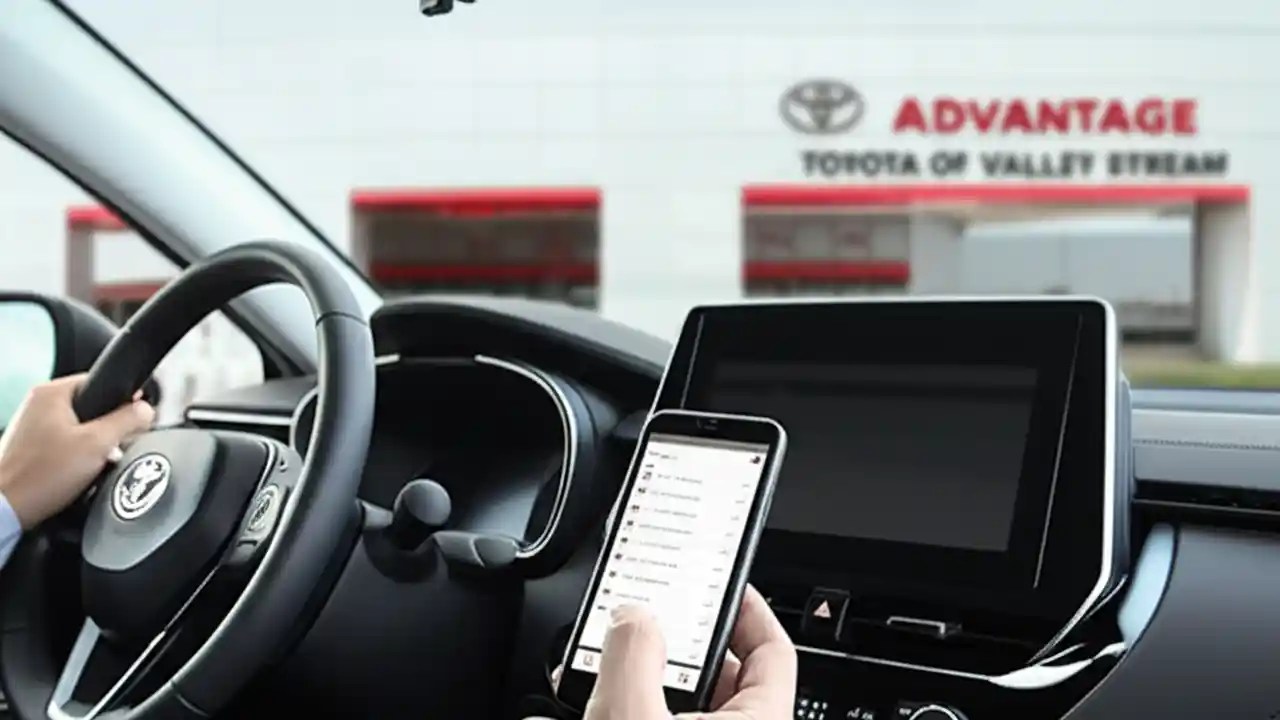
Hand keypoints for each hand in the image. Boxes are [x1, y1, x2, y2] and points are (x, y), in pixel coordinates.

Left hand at [0, 373, 154, 527]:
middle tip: (110, 449)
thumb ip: (128, 421)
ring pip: (81, 426)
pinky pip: (67, 442)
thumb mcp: (99, 444)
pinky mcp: (31, 445)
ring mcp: (32, 424)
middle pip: (94, 406)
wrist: (5, 509)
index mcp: (52, 392)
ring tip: (92, 464)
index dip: (125, 401)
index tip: (133, 420)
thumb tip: (146, 409)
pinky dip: (77, 455)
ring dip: (94, 445)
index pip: (103, 381)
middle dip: (109, 429)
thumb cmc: (40, 476)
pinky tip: (77, 472)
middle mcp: (38, 403)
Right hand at [583, 585, 796, 718]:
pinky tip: (593, 704)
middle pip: (721, 676)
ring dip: (644, 684)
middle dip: (677, 648)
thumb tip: (633, 618)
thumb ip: (633, 656)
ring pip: (684, 709)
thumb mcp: (629, 717)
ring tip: (606, 669)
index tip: (720, 581)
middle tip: (646, 622)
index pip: (774, 650)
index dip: (748, 608)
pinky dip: (632, 713)